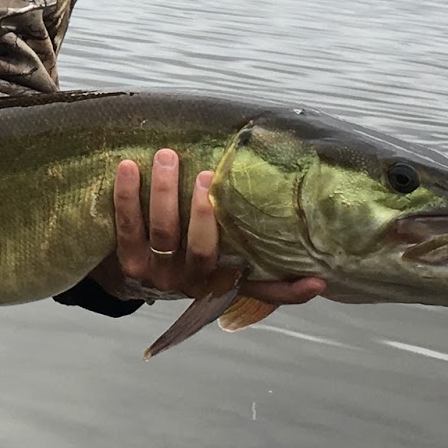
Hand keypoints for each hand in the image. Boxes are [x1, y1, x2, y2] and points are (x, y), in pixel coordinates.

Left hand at [89, 148, 325, 305]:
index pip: (262, 290)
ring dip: (164, 193)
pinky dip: (127, 195)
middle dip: (204, 213)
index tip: (314, 279)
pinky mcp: (128, 260)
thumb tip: (320, 277)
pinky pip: (127, 225)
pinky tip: (128, 166)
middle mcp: (192, 281)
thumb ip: (264, 266)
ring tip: (166, 155)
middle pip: (201, 250)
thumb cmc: (192, 256)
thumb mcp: (228, 265)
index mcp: (222, 282)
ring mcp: (157, 273)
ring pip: (162, 232)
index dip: (289, 291)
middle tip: (208, 175)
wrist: (134, 272)